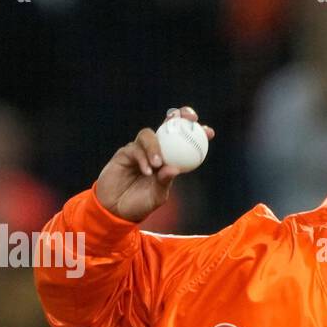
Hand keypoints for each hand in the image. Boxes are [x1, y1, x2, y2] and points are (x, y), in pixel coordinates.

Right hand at [94, 106, 215, 222]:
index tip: (209, 131)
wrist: (117, 210)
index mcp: (169, 159)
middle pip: (166, 126)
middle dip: (178, 117)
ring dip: (155, 147)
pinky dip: (142, 159)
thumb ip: (164, 182)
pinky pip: (135, 149)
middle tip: (189, 119)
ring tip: (158, 163)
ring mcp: (139, 150)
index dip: (196, 132)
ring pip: (148, 135)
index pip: (183, 142)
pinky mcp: (124, 153)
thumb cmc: (140, 204)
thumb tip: (175, 169)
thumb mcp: (157, 196)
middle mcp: (155, 151)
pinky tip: (147, 171)